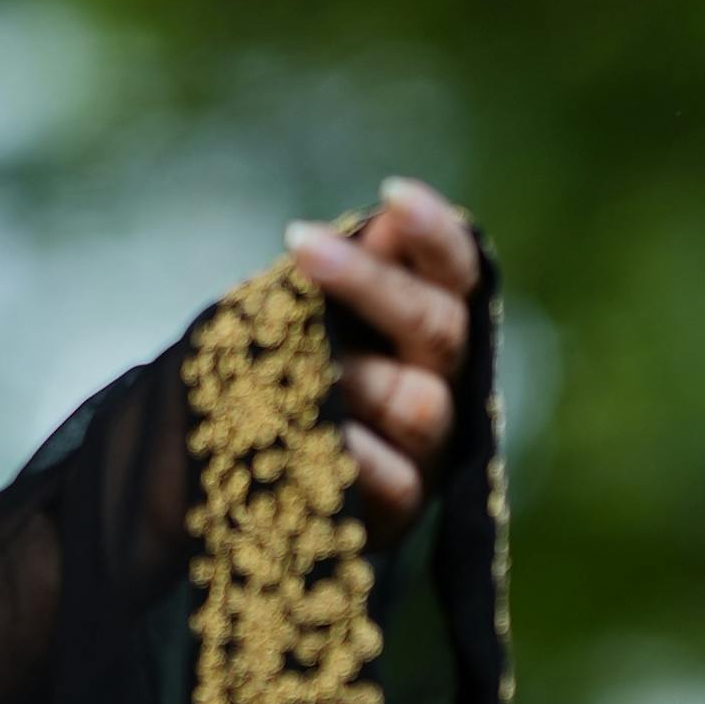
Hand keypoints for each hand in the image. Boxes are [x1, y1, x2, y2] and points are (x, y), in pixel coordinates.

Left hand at [286, 176, 479, 524]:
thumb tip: (370, 220)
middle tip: (300, 241)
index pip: (456, 270)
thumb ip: (333, 277)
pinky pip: (394, 479)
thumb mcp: (300, 317)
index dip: (434, 233)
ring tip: (283, 360)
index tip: (393, 191)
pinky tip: (306, 435)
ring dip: (350, 374)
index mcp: (428, 324)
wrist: (248, 479)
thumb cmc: (284, 374)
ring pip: (419, 403)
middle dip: (370, 282)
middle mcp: (444, 382)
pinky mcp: (402, 512)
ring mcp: (430, 449)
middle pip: (436, 325)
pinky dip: (351, 454)